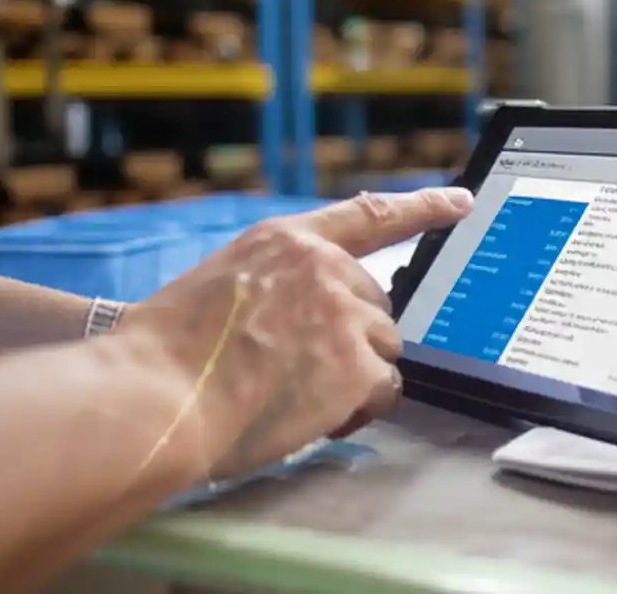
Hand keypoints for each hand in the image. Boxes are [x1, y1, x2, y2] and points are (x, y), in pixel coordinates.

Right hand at [117, 188, 472, 479]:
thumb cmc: (164, 354)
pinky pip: (384, 390)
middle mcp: (324, 268)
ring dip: (354, 374)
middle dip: (351, 337)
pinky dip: (358, 409)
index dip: (422, 208)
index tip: (461, 201)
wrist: (155, 397)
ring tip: (294, 393)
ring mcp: (346, 315)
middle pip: (377, 304)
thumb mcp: (218, 284)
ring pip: (383, 347)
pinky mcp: (358, 365)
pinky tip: (314, 415)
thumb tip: (301, 314)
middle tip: (297, 368)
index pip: (370, 215)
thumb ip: (274, 284)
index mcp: (286, 241)